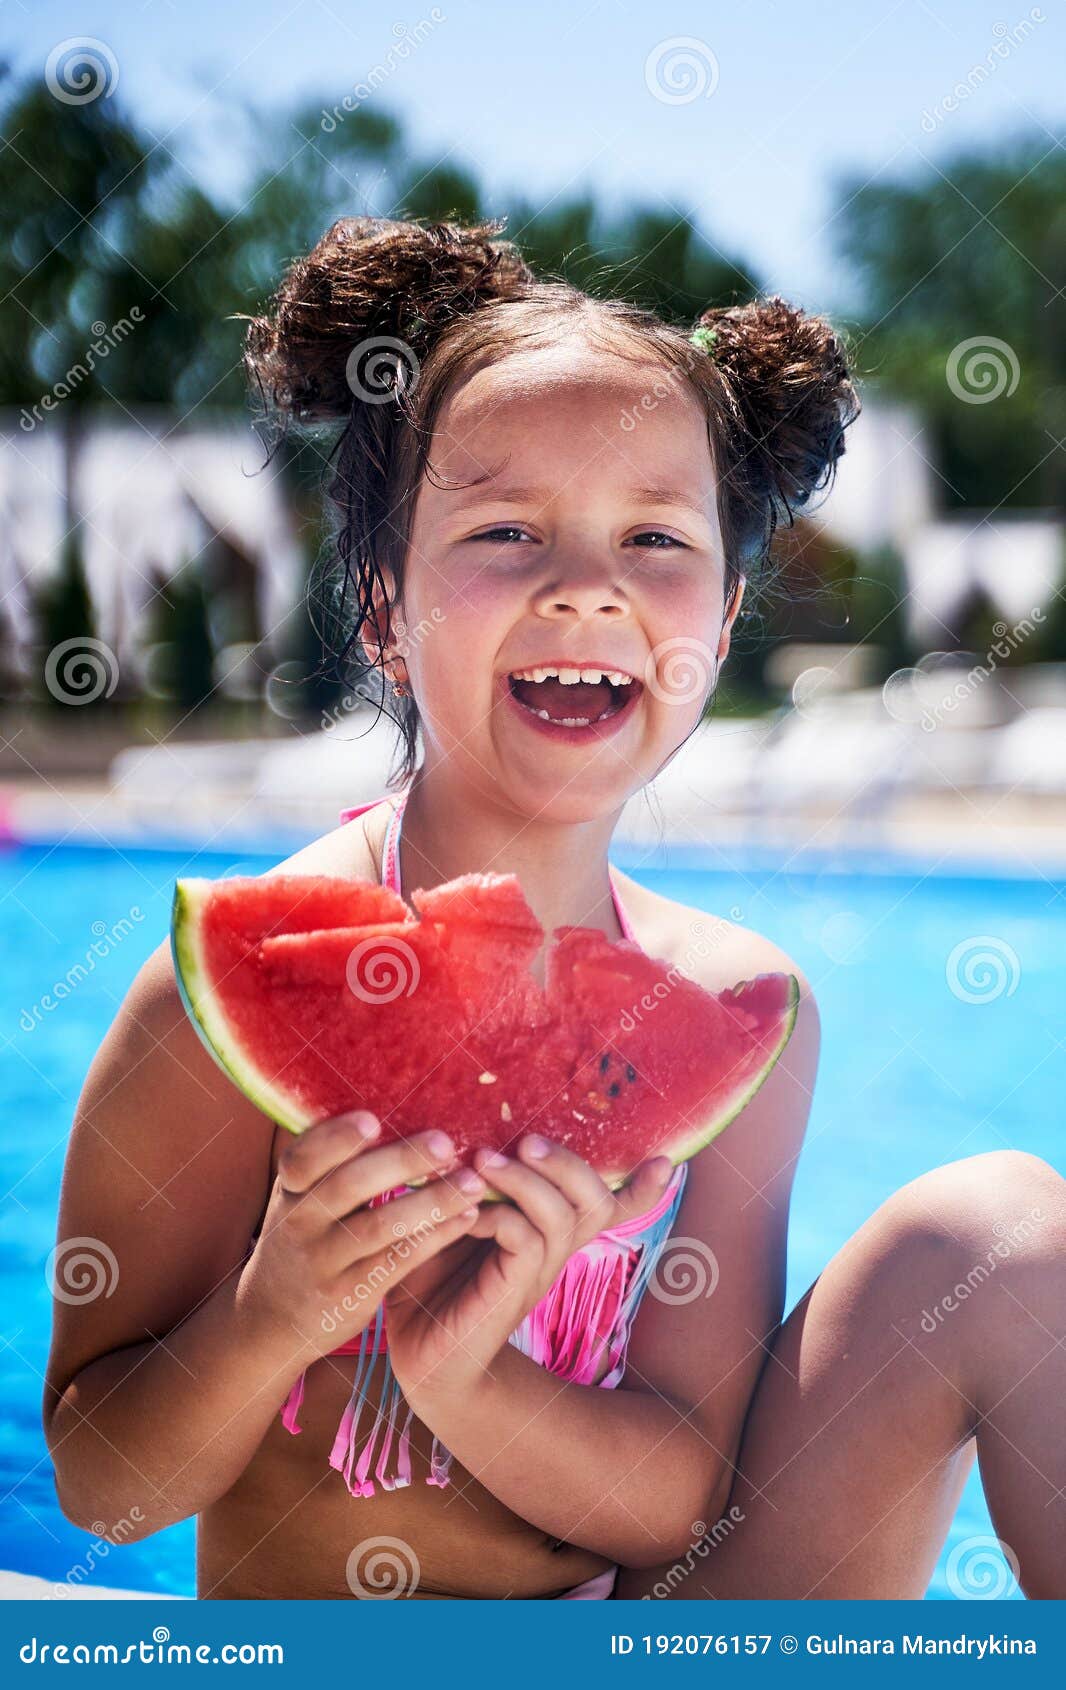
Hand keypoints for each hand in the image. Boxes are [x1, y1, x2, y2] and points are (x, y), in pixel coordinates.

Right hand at [234, 1110, 485, 1365]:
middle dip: (399, 1162)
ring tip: (472, 1183)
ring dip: (431, 1202)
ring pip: (380, 1227)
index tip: (374, 1119)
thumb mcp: (299, 1199)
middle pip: (348, 1187)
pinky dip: (435, 1237)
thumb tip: (385, 1107)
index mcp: (291, 1189)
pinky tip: (466, 1219)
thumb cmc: (301, 1238)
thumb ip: (330, 1163)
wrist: (270, 1318)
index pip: (303, 1158)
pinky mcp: (350, 1293)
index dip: (336, 1138)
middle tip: (445, 1143)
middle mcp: (301, 1223)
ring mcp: (324, 1261)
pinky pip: (399, 1260)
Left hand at [382, 1135, 673, 1403]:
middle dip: (568, 1162)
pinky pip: (525, 1240)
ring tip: (482, 1160)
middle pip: (596, 1201)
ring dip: (522, 1180)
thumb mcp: (451, 1217)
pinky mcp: (512, 1292)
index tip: (665, 1162)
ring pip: (562, 1216)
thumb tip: (461, 1128)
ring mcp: (537, 1273)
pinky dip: (495, 1215)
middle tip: (527, 1140)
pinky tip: (462, 1215)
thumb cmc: (431, 1275)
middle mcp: (553, 1250)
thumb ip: (467, 1180)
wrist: (419, 1353)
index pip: (610, 1208)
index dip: (641, 1189)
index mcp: (548, 1230)